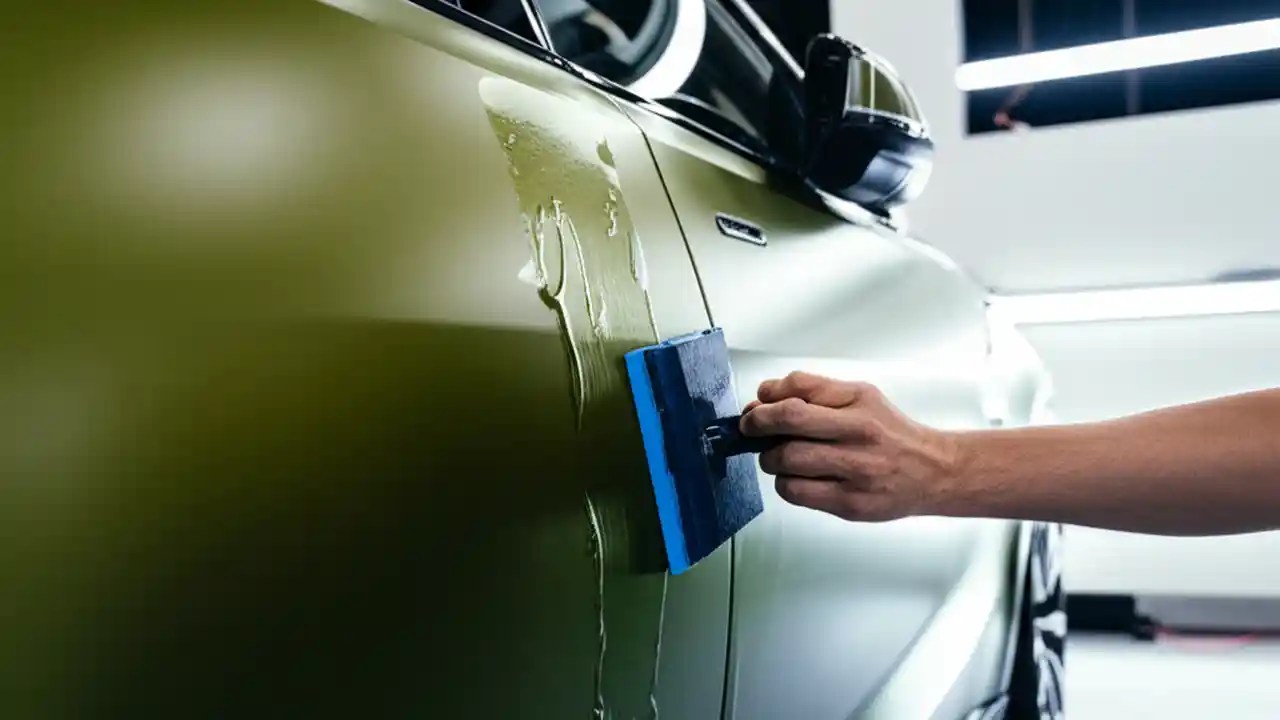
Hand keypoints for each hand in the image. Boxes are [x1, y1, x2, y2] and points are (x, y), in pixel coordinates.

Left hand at [739, 372, 961, 521]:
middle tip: (751, 428)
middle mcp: (859, 431)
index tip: (760, 402)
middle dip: (757, 423)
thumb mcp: (862, 397)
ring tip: (778, 456)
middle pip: (788, 419)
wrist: (935, 472)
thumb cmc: (892, 434)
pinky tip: (796, 478)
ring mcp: (855, 469)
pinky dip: (785, 483)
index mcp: (860, 400)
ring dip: (769, 457)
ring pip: (786, 459)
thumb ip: (817, 393)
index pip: (799, 386)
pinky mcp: (850, 503)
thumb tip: (766, 398)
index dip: (768, 394)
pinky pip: (795, 492)